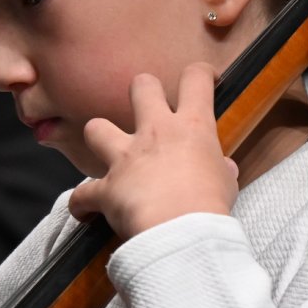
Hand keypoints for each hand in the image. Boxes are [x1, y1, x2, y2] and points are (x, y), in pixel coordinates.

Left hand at [69, 63, 237, 238]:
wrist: (182, 233)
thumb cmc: (210, 206)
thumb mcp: (226, 183)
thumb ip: (221, 170)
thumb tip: (225, 168)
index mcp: (191, 127)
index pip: (196, 79)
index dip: (199, 73)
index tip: (203, 79)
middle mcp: (155, 133)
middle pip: (142, 86)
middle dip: (143, 90)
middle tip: (148, 107)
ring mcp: (126, 157)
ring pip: (96, 127)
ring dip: (99, 137)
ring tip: (106, 152)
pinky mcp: (105, 187)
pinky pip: (81, 193)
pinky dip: (81, 203)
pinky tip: (85, 211)